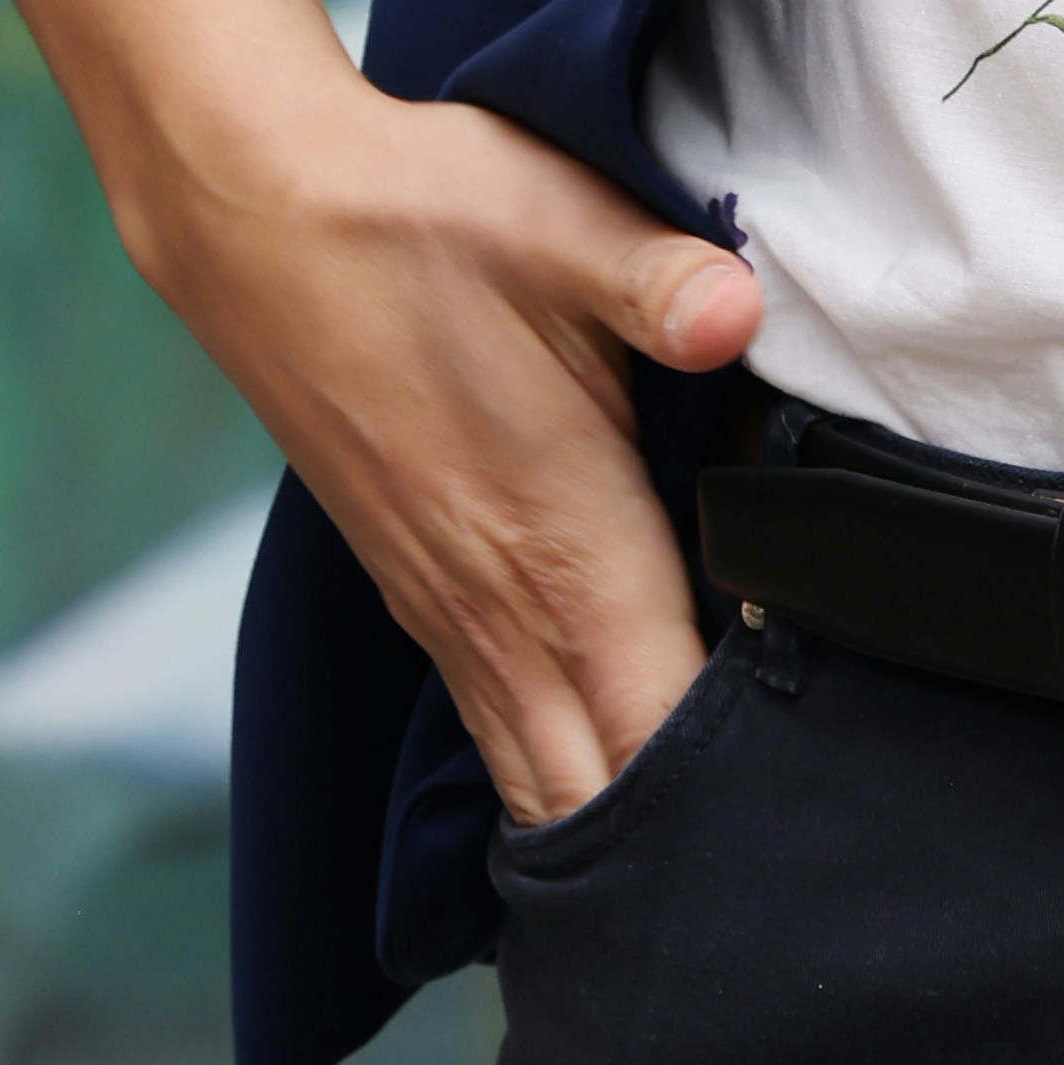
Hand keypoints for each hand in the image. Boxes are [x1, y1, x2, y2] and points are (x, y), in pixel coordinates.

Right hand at [131, 60, 764, 828]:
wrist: (253, 213)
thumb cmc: (421, 217)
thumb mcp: (558, 222)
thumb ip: (665, 281)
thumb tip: (739, 309)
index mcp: (559, 545)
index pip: (657, 729)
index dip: (735, 785)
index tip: (810, 805)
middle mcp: (500, 611)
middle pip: (598, 801)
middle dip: (684, 845)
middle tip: (781, 849)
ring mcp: (448, 614)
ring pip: (540, 784)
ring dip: (614, 825)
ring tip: (711, 851)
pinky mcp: (419, 592)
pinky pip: (501, 733)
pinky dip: (559, 776)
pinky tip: (611, 772)